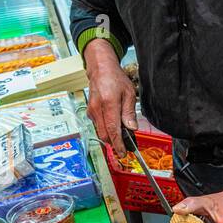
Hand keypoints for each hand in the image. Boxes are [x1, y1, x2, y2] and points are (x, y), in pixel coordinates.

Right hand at [84, 39, 136, 155]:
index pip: (112, 130)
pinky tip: (114, 126)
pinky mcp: (90, 112)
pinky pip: (98, 126)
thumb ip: (129, 112)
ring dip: (110, 137)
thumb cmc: (115, 79)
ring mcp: (92, 111)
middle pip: (104, 135)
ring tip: (122, 135)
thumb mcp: (129, 93)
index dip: (118, 144)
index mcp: (108, 104)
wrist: (100, 69)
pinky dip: (106, 130)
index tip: (123, 153)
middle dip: (114, 143)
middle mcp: (97, 109)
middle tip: (126, 146)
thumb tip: (132, 128)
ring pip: (100, 132)